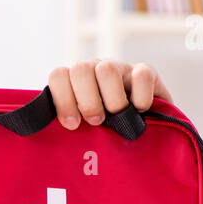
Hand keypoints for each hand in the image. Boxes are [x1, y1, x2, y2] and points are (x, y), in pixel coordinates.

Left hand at [47, 59, 172, 129]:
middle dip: (87, 101)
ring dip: (112, 100)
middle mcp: (95, 69)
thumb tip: (55, 135)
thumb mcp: (85, 127)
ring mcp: (120, 68)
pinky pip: (142, 76)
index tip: (72, 124)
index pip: (59, 76)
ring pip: (107, 70)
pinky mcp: (147, 72)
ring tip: (118, 116)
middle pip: (81, 70)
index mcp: (75, 81)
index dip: (63, 100)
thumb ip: (69, 125)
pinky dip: (140, 97)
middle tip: (96, 121)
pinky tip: (140, 110)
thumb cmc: (108, 129)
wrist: (146, 125)